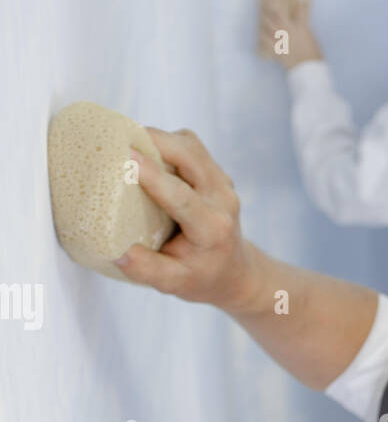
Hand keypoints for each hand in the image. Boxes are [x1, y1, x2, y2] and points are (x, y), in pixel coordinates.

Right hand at [115, 128, 256, 309]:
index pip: (182, 196)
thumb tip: (117, 252)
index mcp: (212, 228)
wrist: (234, 272)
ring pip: (191, 144)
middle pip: (190, 155)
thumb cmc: (201, 277)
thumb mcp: (174, 284)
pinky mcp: (215, 172)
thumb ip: (146, 270)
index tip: (127, 157)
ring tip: (127, 142)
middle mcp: (222, 199)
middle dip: (155, 140)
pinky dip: (166, 142)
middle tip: (118, 137)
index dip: (154, 175)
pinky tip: (146, 152)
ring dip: (159, 138)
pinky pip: (191, 147)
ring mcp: (222, 182)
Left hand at [257, 0, 322, 69]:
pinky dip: (262, 39)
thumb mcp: (312, 38)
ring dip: (265, 19)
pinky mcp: (277, 51)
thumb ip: (305, 28)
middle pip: (278, 15)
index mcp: (301, 28)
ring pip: (269, 27)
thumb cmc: (314, 55)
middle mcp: (290, 32)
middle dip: (272, 5)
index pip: (300, 9)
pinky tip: (260, 34)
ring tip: (261, 13)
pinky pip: (266, 44)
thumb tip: (301, 22)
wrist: (309, 71)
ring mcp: (282, 41)